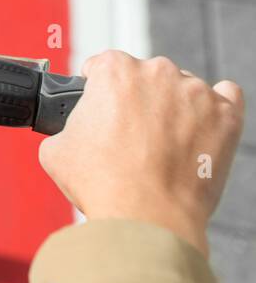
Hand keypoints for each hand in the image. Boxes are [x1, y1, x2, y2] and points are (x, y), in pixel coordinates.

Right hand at [38, 50, 244, 256]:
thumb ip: (65, 126)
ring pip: (182, 89)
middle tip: (129, 134)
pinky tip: (200, 127)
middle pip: (145, 76)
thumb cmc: (104, 183)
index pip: (104, 65)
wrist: (146, 217)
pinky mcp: (226, 116)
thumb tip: (75, 131)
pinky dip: (215, 108)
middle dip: (136, 100)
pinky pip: (226, 96)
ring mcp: (196, 93)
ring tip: (163, 144)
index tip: (101, 107)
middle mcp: (157, 72)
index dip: (98, 88)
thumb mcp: (56, 148)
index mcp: (114, 71)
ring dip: (173, 108)